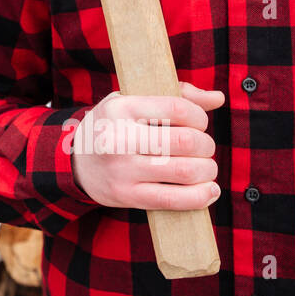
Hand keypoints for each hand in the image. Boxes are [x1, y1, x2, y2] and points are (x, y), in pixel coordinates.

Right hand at [70, 82, 223, 210]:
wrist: (76, 162)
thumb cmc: (115, 126)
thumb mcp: (132, 101)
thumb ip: (176, 95)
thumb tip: (217, 98)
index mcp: (120, 108)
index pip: (177, 108)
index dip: (199, 117)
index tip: (199, 123)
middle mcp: (118, 138)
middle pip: (185, 141)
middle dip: (206, 145)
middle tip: (203, 148)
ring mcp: (122, 170)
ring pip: (185, 171)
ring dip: (207, 170)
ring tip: (206, 168)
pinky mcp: (127, 196)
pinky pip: (174, 199)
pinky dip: (200, 196)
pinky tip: (209, 190)